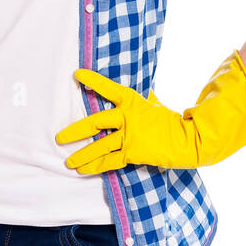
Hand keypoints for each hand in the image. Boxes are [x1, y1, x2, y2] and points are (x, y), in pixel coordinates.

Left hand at [55, 49, 245, 173]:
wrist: (186, 140)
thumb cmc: (169, 119)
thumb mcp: (153, 104)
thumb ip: (142, 98)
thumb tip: (142, 88)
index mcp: (131, 101)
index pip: (108, 88)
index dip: (92, 80)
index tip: (77, 74)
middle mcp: (127, 118)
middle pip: (95, 122)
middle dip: (75, 130)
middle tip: (59, 136)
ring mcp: (128, 137)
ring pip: (99, 146)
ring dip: (82, 154)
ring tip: (67, 161)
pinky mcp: (131, 153)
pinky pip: (109, 161)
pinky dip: (95, 166)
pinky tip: (82, 170)